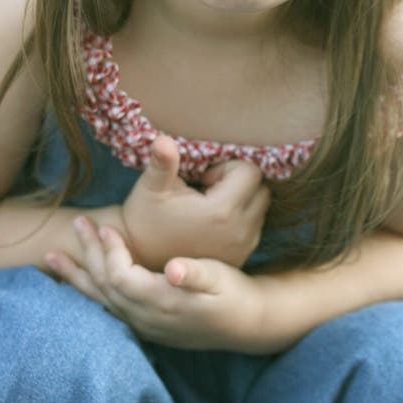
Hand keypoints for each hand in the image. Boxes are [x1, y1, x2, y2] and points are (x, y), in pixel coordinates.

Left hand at [46, 218, 266, 351]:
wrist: (246, 324)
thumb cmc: (233, 294)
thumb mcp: (219, 279)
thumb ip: (194, 274)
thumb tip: (174, 269)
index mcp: (160, 301)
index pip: (120, 276)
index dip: (110, 251)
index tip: (106, 225)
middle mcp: (145, 317)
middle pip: (104, 286)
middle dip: (87, 255)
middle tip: (76, 224)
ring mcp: (143, 323)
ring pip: (101, 299)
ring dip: (78, 275)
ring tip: (53, 258)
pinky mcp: (146, 323)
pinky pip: (108, 305)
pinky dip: (90, 289)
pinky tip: (82, 279)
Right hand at [120, 135, 270, 270]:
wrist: (142, 263)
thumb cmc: (145, 219)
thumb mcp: (151, 188)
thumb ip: (163, 163)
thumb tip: (163, 139)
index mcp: (222, 211)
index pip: (251, 171)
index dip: (227, 167)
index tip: (204, 178)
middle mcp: (240, 231)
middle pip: (261, 188)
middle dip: (239, 181)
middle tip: (209, 188)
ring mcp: (243, 247)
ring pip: (260, 207)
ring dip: (242, 198)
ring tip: (210, 204)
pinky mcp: (241, 257)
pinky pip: (255, 226)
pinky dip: (241, 217)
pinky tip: (214, 221)